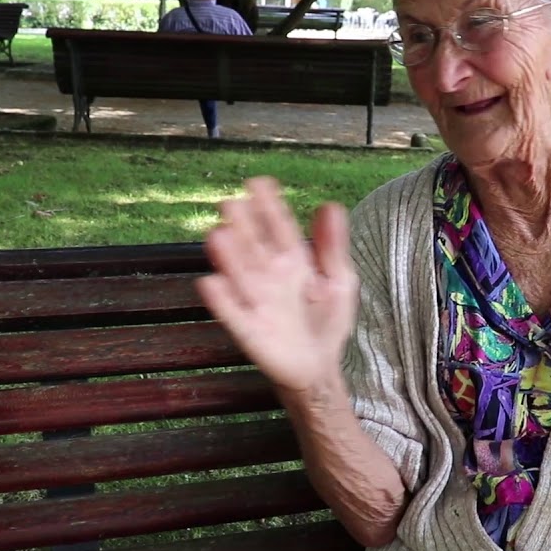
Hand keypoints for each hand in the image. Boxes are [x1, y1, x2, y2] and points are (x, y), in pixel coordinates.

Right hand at [195, 177, 358, 394]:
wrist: (318, 367)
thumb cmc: (326, 321)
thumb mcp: (339, 281)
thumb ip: (333, 246)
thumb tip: (331, 205)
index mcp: (292, 260)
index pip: (278, 227)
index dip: (269, 206)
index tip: (258, 183)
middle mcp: (269, 275)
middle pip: (253, 245)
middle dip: (243, 225)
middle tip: (231, 204)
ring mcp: (256, 301)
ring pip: (239, 274)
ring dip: (228, 256)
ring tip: (218, 235)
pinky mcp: (248, 329)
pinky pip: (233, 313)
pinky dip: (222, 300)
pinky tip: (211, 283)